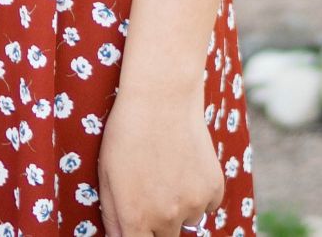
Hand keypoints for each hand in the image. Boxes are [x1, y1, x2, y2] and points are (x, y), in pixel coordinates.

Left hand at [98, 89, 223, 236]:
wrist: (162, 97)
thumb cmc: (127, 133)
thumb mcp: (107, 175)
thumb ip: (113, 216)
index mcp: (136, 218)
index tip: (139, 227)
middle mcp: (167, 218)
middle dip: (157, 226)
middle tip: (152, 194)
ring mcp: (193, 204)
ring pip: (187, 223)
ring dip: (179, 209)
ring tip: (168, 172)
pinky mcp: (214, 189)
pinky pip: (207, 206)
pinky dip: (199, 194)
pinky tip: (185, 166)